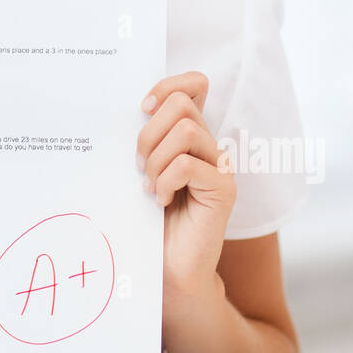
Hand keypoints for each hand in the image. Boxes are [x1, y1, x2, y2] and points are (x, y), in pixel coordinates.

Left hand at [136, 70, 235, 297]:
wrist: (165, 267)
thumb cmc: (149, 218)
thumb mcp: (140, 169)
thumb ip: (143, 139)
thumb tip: (129, 111)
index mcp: (189, 135)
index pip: (194, 85)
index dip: (167, 85)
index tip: (142, 108)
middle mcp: (208, 145)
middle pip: (181, 104)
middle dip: (149, 132)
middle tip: (139, 166)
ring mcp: (219, 166)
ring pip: (185, 131)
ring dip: (156, 159)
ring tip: (150, 186)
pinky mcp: (223, 189)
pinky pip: (187, 164)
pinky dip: (165, 180)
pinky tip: (161, 200)